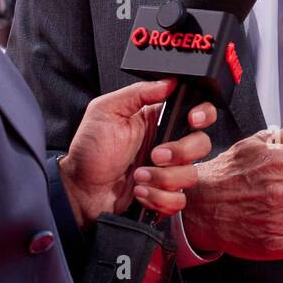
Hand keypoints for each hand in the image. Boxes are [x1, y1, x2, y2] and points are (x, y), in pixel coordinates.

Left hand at [60, 78, 215, 228]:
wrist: (80, 190)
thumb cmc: (90, 150)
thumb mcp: (107, 110)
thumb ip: (139, 92)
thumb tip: (169, 82)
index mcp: (158, 119)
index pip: (197, 110)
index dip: (203, 114)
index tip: (192, 120)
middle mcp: (168, 144)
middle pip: (202, 144)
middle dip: (180, 152)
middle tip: (155, 155)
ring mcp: (167, 171)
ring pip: (191, 175)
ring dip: (163, 179)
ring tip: (139, 176)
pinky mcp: (164, 194)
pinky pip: (179, 200)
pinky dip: (158, 198)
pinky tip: (140, 192)